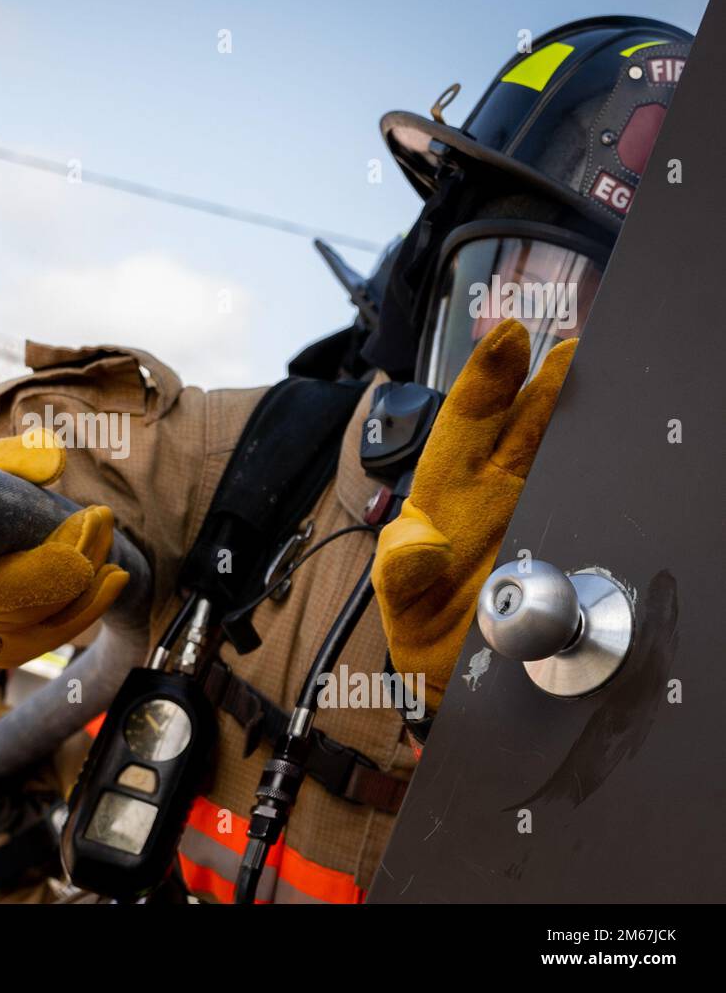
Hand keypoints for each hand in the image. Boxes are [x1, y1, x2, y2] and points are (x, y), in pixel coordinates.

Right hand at [0, 430, 128, 668]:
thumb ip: (14, 459)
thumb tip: (56, 456)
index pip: (14, 581)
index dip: (60, 554)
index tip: (91, 517)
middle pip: (43, 596)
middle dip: (83, 553)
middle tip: (101, 516)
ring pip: (56, 621)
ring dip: (93, 583)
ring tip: (109, 543)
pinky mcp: (11, 652)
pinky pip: (58, 634)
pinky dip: (88, 607)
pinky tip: (112, 579)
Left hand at [372, 319, 576, 710]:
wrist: (453, 674)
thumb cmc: (422, 618)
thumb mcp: (397, 594)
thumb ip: (401, 568)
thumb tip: (419, 545)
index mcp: (448, 490)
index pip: (466, 423)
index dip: (487, 380)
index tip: (508, 339)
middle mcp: (495, 490)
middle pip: (525, 424)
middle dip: (547, 383)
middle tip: (574, 346)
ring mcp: (530, 511)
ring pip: (558, 451)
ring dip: (576, 415)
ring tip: (597, 375)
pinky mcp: (557, 540)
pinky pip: (580, 502)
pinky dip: (600, 475)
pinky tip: (617, 447)